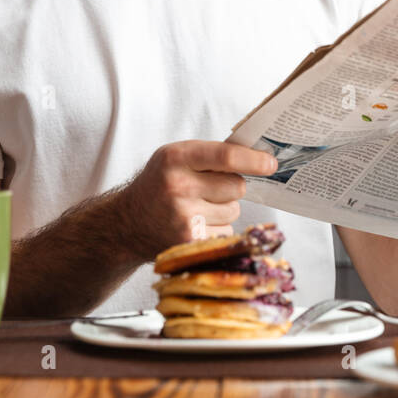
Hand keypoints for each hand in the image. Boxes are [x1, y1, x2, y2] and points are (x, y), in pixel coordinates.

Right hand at [116, 140, 275, 260]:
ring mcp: (184, 218)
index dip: (253, 160)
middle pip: (237, 186)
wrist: (126, 224)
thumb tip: (260, 157)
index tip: (271, 164)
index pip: (226, 157)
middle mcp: (178, 187)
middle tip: (210, 188)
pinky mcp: (190, 243)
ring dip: (224, 210)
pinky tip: (195, 226)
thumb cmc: (159, 184)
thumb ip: (210, 154)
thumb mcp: (174, 158)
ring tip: (197, 208)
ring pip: (234, 210)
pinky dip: (217, 230)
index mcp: (175, 158)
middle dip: (231, 186)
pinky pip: (226, 232)